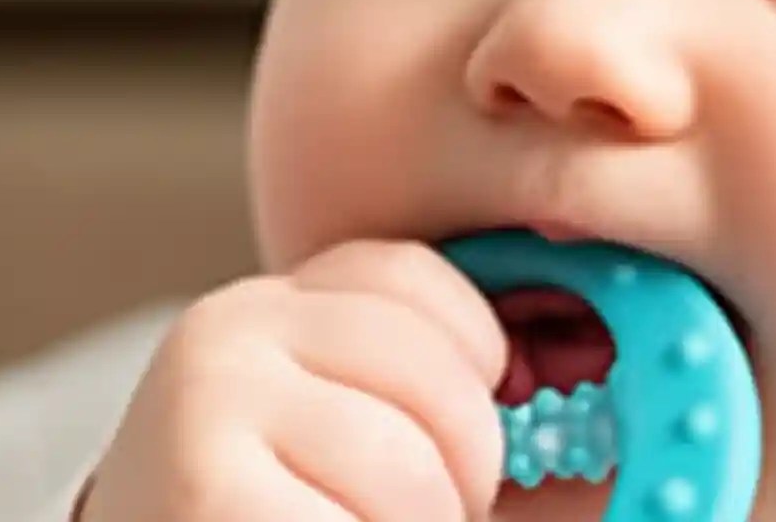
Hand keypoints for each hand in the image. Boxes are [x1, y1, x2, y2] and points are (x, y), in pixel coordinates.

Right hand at [78, 240, 508, 521]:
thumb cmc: (277, 504)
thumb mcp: (341, 421)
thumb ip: (420, 386)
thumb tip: (571, 373)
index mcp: (273, 301)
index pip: (414, 276)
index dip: (476, 354)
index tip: (460, 430)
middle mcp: (231, 327)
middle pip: (432, 372)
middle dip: (471, 465)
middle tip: (439, 511)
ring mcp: (207, 405)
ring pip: (409, 472)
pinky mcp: (203, 491)